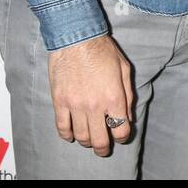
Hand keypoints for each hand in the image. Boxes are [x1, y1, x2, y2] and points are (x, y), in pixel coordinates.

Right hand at [47, 34, 134, 155]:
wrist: (76, 38)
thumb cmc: (102, 50)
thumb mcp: (124, 69)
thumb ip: (128, 95)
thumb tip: (128, 116)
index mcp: (114, 97)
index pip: (120, 129)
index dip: (122, 136)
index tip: (120, 135)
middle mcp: (95, 105)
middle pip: (100, 140)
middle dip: (103, 148)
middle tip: (103, 148)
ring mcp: (75, 105)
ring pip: (81, 136)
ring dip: (87, 141)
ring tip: (89, 139)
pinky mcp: (59, 102)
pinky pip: (62, 127)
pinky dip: (67, 135)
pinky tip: (71, 134)